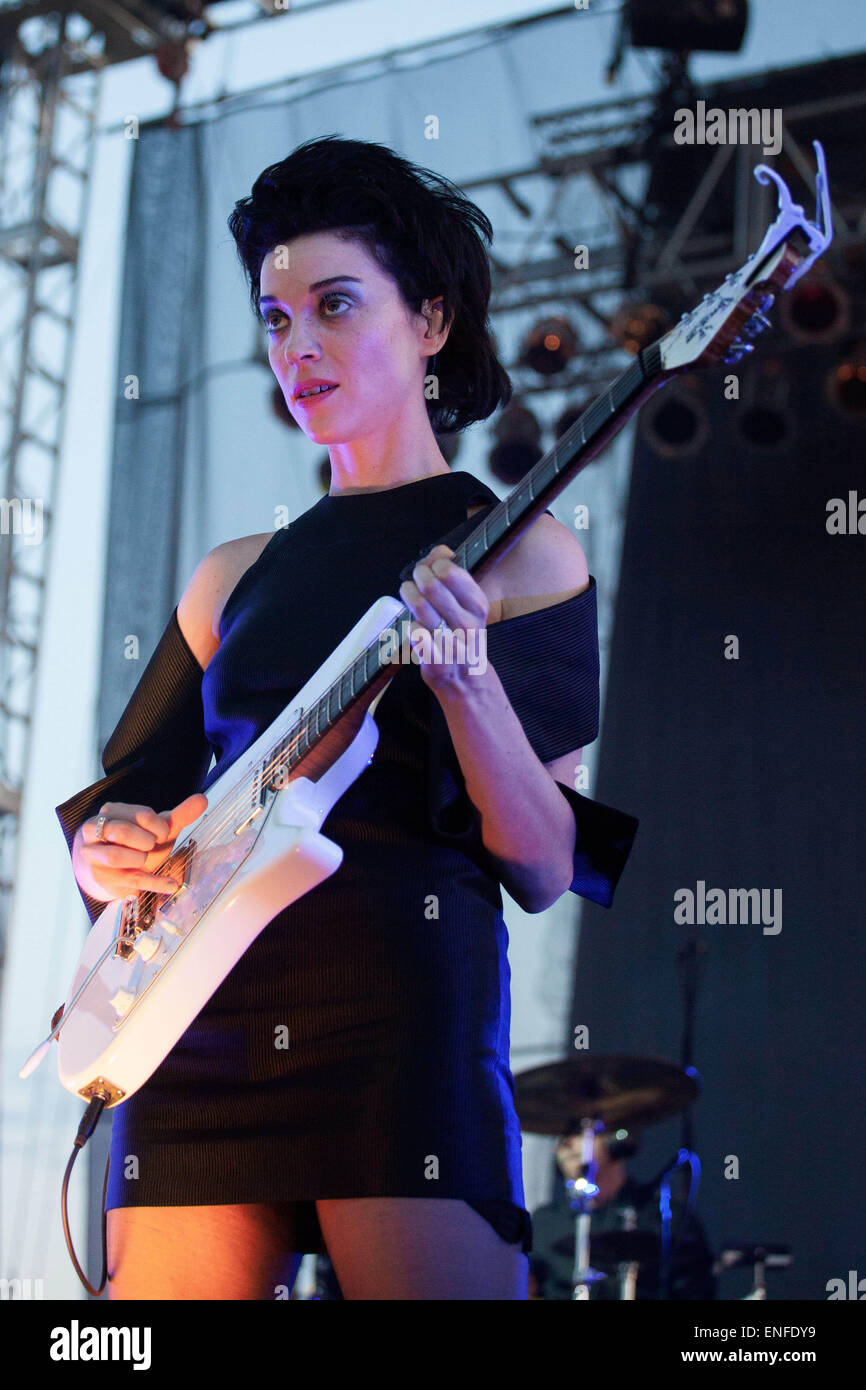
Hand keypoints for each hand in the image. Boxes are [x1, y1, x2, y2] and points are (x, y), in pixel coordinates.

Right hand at [71, 793, 207, 902]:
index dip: (159, 826)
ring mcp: (95, 856)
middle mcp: (95, 832)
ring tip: (145, 859)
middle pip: (121, 831)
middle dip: (146, 841)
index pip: (140, 815)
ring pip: (115, 856)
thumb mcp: (157, 829)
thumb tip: (202, 799)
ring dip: (139, 858)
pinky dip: (154, 883)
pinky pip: (130, 880)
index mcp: (111, 812)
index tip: (163, 834)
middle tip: (152, 846)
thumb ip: (179, 814)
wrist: (116, 871)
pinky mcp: (104, 878)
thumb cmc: (137, 844)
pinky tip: (171, 884)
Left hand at [398, 544, 489, 695]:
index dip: (433, 564)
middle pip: (432, 586)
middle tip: (416, 577)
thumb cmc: (460, 633)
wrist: (465, 677)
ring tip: (408, 592)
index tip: (430, 567)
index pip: (449, 571)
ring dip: (409, 595)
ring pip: (421, 608)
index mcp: (477, 605)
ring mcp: (453, 644)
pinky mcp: (437, 662)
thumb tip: (440, 550)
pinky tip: (413, 626)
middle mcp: (468, 624)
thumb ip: (453, 572)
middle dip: (418, 576)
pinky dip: (410, 627)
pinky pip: (416, 635)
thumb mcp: (466, 602)